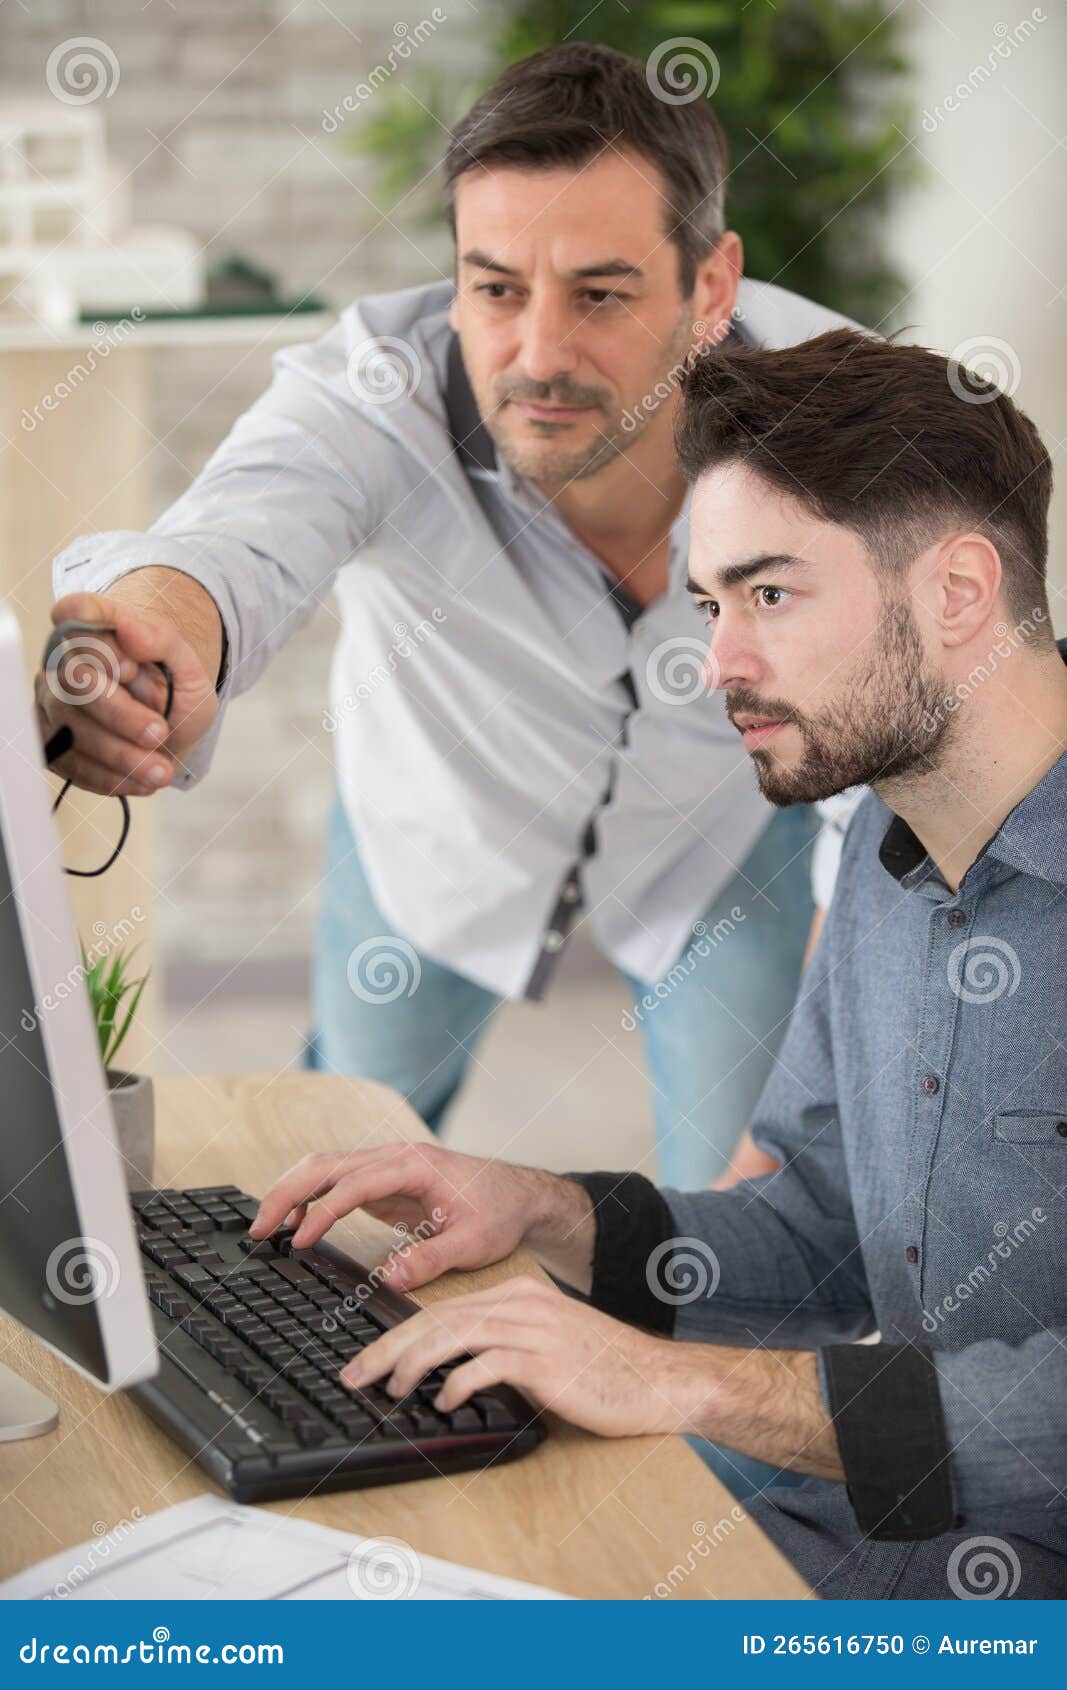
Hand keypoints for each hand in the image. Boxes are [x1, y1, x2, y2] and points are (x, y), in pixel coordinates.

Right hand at [35, 591, 217, 796]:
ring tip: (160, 771)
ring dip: (119, 755)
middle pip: (75, 681)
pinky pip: (70, 762)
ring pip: (71, 728)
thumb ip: (163, 641)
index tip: (132, 666)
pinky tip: (141, 781)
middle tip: (159, 733)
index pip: (76, 613)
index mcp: (96, 625)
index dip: (101, 644)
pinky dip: (108, 777)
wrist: (167, 719)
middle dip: (119, 715)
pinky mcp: (52, 740)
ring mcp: (54, 700)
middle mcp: (65, 659)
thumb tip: (131, 629)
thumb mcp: (187, 663)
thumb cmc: (171, 685)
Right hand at [250, 1141, 576, 1291]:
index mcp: (415, 1165)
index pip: (355, 1182)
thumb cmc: (499, 1213)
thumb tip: (390, 1278)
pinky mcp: (383, 1180)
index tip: (298, 1239)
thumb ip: (431, 1258)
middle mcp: (395, 1157)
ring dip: (291, 1192)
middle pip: (327, 1164)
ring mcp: (387, 1165)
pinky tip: (296, 1223)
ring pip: (325, 1167)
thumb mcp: (473, 1242)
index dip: (323, 1210)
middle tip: (257, 1229)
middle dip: (287, 1192)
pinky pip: (336, 1181)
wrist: (517, 1195)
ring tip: (264, 1228)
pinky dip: (310, 1196)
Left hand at [343, 1274, 680, 1437]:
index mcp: (517, 1294)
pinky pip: (487, 1366)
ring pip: (452, 1336)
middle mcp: (521, 1304)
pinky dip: (457, 1384)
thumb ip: (499, 1346)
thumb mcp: (544, 1345)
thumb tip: (443, 1369)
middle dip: (387, 1347)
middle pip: (436, 1318)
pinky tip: (442, 1402)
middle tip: (353, 1375)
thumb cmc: (601, 1371)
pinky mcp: (545, 1360)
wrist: (656, 1380)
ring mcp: (534, 1329)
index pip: (441, 1309)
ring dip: (412, 1364)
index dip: (396, 1334)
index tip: (365, 1359)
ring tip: (390, 1389)